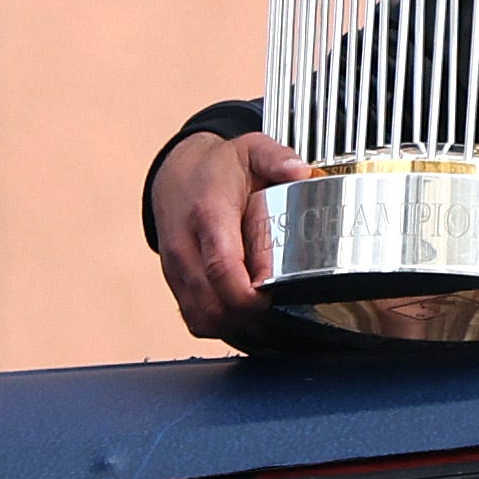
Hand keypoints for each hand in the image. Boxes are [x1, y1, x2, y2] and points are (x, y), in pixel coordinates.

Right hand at [155, 130, 309, 339]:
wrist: (176, 174)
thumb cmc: (218, 169)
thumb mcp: (251, 150)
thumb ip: (277, 158)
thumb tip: (302, 171)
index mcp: (209, 215)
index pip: (221, 266)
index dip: (248, 294)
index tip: (273, 298)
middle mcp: (185, 247)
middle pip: (211, 302)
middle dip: (248, 317)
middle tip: (280, 311)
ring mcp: (176, 269)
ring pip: (201, 317)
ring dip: (235, 326)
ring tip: (267, 320)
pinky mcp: (175, 283)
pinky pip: (194, 318)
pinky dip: (220, 327)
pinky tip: (246, 321)